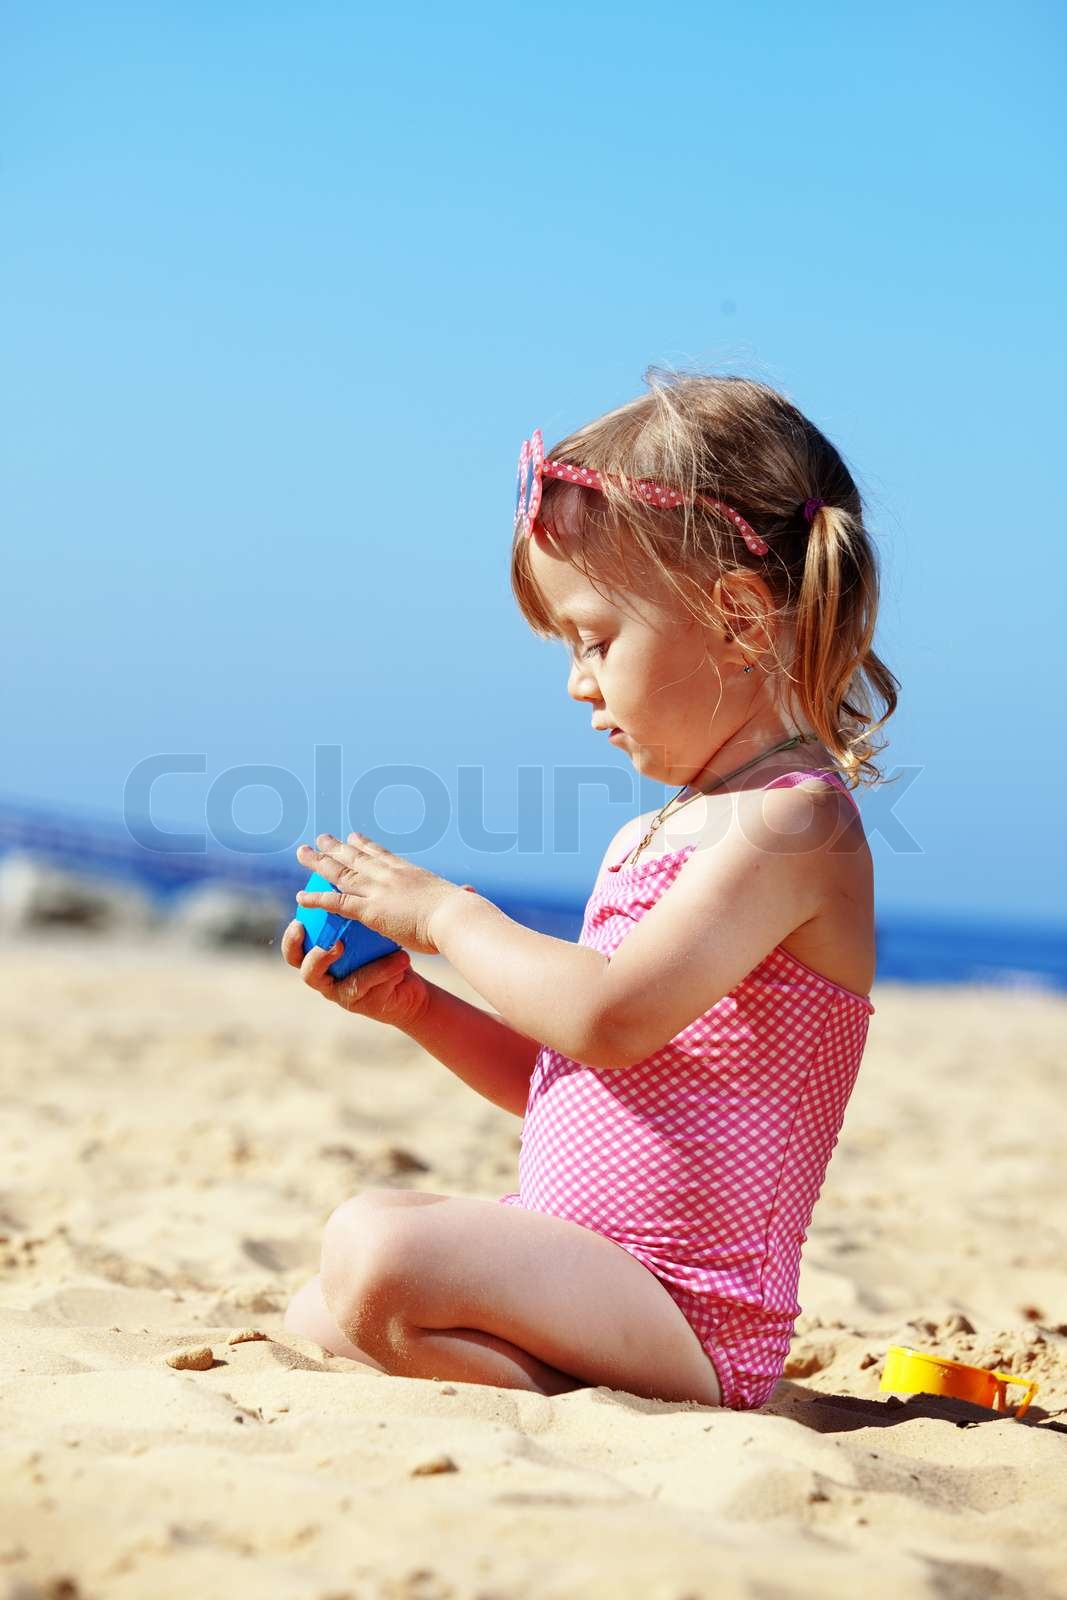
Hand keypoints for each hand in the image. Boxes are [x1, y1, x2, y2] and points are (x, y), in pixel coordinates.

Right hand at [280, 918, 430, 1029]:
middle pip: (307, 972)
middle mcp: (326, 978)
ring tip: (390, 952)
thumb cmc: (381, 949)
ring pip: (345, 984)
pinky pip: (373, 988)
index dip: (292, 939)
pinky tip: (403, 958)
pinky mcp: (366, 1005)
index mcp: (319, 957)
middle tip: (335, 945)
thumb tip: (348, 871)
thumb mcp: (367, 927)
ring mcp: (344, 995)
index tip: (300, 921)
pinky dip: (387, 971)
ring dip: (367, 967)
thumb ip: (353, 910)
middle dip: (317, 959)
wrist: (406, 984)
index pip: (295, 949)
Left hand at [294, 832, 474, 955]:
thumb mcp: (458, 900)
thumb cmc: (463, 914)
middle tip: (320, 838)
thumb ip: (459, 895)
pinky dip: (317, 899)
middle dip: (335, 847)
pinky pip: (336, 903)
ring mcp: (377, 890)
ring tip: (302, 853)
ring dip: (318, 863)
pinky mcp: (370, 910)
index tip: (353, 836)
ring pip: (340, 873)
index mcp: (409, 872)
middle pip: (356, 856)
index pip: (382, 854)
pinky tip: (300, 897)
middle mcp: (389, 875)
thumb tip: (470, 893)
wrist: (456, 917)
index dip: (364, 845)